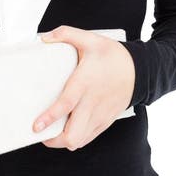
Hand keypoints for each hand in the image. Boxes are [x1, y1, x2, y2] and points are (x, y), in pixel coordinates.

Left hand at [33, 25, 135, 149]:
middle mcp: (92, 102)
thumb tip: (43, 38)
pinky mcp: (105, 121)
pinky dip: (76, 139)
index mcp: (85, 82)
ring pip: (79, 141)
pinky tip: (68, 131)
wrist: (139, 70)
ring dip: (63, 141)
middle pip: (73, 134)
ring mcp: (100, 115)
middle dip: (54, 140)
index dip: (50, 117)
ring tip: (50, 134)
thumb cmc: (113, 56)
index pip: (67, 104)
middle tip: (41, 132)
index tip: (36, 125)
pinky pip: (88, 138)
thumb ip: (65, 34)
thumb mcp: (90, 39)